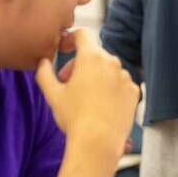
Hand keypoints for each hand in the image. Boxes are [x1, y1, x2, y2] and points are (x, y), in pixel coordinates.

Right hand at [35, 28, 138, 152]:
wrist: (98, 142)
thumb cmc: (73, 117)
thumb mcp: (52, 93)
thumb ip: (44, 72)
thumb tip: (43, 61)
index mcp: (92, 57)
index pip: (82, 34)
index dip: (71, 38)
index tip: (64, 49)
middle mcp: (112, 62)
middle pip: (94, 54)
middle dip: (79, 64)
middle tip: (67, 82)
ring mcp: (126, 77)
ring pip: (108, 70)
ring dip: (96, 77)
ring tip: (85, 98)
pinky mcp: (134, 92)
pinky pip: (120, 84)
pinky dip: (111, 89)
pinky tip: (101, 106)